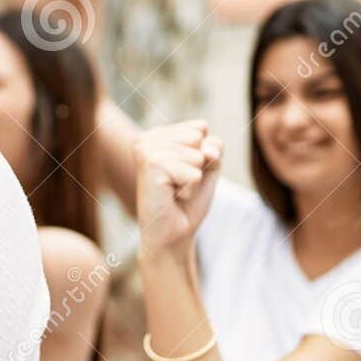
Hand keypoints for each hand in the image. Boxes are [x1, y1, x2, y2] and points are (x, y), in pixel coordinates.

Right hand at [135, 121, 222, 258]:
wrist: (171, 234)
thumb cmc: (186, 201)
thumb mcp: (207, 166)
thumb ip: (213, 147)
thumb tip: (208, 151)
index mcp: (156, 134)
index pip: (201, 127)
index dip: (203, 155)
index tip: (183, 173)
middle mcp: (147, 138)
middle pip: (200, 137)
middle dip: (199, 165)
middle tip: (179, 184)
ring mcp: (146, 150)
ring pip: (198, 154)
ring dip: (193, 178)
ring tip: (174, 190)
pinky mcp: (151, 165)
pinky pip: (194, 172)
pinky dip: (190, 189)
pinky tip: (171, 196)